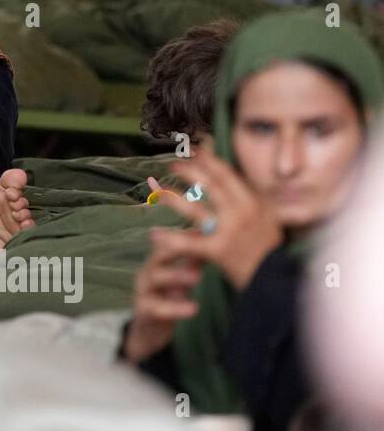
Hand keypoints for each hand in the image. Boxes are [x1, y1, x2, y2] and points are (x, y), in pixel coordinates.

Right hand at [123, 227, 202, 362]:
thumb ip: (192, 262)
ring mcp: (143, 290)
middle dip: (179, 251)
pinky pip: (156, 307)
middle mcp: (147, 272)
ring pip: (156, 277)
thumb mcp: (180, 280)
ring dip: (176, 275)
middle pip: (159, 255)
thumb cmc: (168, 299)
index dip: (184, 237)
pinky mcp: (143, 311)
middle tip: (201, 251)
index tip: (204, 232)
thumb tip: (211, 239)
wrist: (148, 331)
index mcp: (157, 262)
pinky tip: (193, 309)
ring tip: (197, 278)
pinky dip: (174, 307)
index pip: (169, 243)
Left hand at [156, 149, 282, 290]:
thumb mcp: (268, 216)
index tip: (194, 150)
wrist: (276, 279)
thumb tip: (233, 174)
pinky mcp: (218, 251)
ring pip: (195, 209)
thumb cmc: (269, 248)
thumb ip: (251, 196)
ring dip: (173, 198)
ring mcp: (229, 231)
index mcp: (253, 201)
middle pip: (210, 185)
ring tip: (157, 191)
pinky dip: (170, 239)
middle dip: (188, 172)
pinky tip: (153, 234)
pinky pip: (189, 242)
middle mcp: (241, 212)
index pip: (227, 174)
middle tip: (172, 165)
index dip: (208, 159)